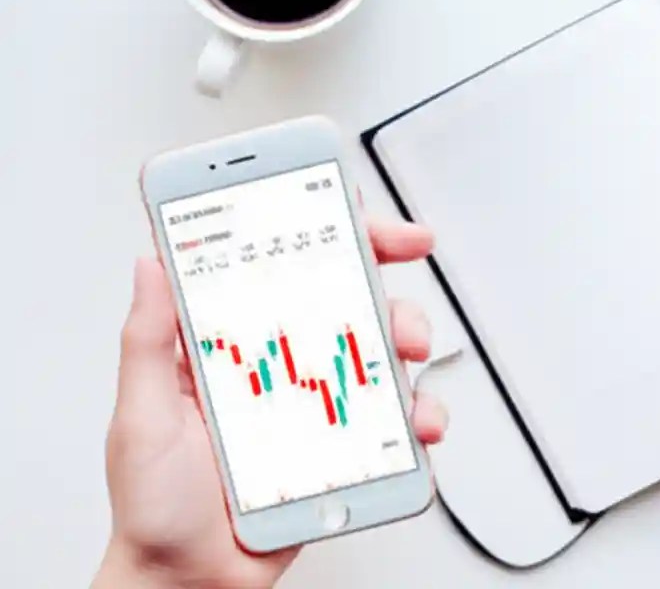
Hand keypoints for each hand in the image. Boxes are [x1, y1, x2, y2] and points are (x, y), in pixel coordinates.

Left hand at [93, 220, 447, 588]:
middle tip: (402, 267)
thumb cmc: (156, 507)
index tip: (351, 205)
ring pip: (381, 351)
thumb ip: (147, 340)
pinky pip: (398, 420)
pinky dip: (420, 415)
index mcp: (229, 346)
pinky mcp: (348, 446)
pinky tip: (415, 423)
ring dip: (408, 343)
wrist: (191, 583)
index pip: (277, 269)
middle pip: (345, 298)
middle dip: (384, 276)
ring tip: (406, 357)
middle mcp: (279, 366)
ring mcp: (318, 404)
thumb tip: (151, 264)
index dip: (316, 229)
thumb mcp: (141, 416)